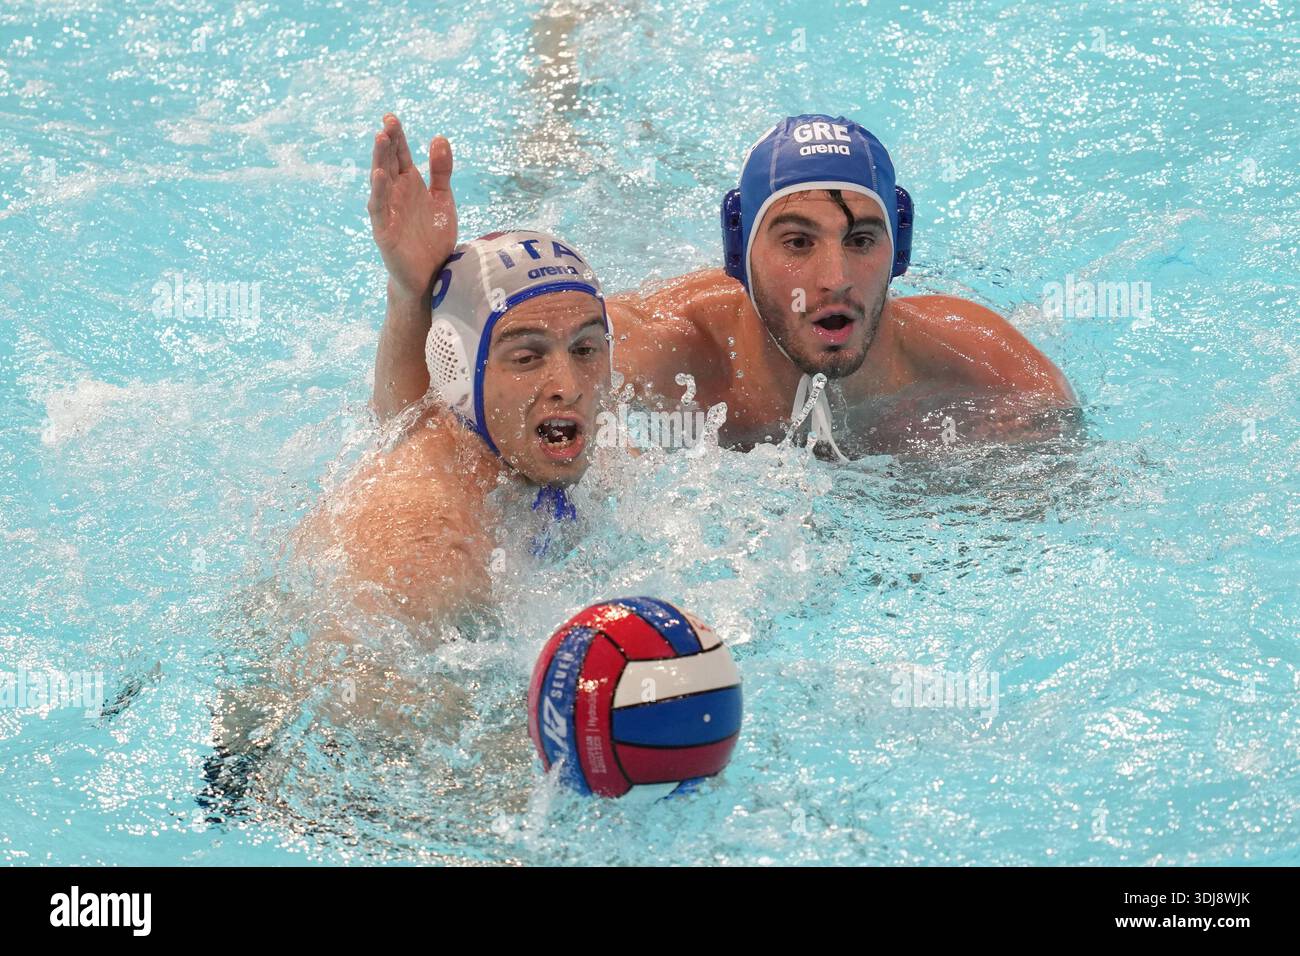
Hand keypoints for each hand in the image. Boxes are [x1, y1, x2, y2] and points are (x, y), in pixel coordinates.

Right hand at [366, 114, 456, 301]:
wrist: (431, 275)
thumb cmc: (434, 237)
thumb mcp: (443, 200)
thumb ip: (441, 171)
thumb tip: (439, 137)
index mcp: (409, 185)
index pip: (400, 155)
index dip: (397, 137)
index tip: (392, 117)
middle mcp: (395, 195)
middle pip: (388, 164)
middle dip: (387, 143)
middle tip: (387, 122)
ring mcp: (388, 212)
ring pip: (380, 182)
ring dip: (379, 160)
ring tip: (380, 139)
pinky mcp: (384, 231)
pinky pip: (379, 208)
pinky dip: (379, 192)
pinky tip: (380, 176)